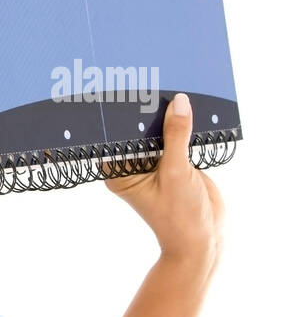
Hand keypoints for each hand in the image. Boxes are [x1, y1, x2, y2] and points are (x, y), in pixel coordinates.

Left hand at [104, 93, 225, 269]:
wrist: (204, 239)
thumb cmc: (179, 215)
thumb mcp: (177, 172)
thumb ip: (177, 136)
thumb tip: (179, 102)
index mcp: (119, 173)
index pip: (112, 138)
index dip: (114, 115)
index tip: (114, 89)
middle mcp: (133, 167)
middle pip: (135, 131)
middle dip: (141, 110)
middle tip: (143, 76)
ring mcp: (155, 163)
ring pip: (158, 132)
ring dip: (165, 114)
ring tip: (167, 82)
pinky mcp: (176, 162)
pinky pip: (178, 137)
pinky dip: (184, 124)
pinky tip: (190, 103)